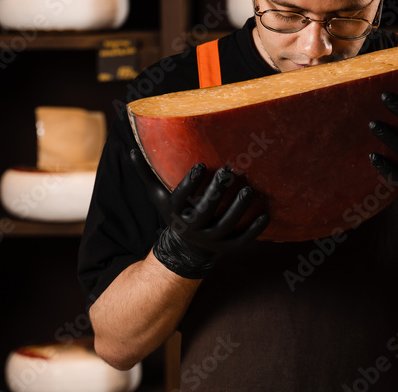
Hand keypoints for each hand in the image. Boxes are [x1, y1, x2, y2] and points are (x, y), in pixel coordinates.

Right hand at [130, 149, 268, 278]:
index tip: (201, 165)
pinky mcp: (228, 247)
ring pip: (225, 226)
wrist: (187, 245)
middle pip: (204, 211)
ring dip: (238, 208)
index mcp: (176, 214)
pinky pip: (243, 241)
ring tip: (248, 189)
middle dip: (216, 192)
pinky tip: (266, 214)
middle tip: (228, 171)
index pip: (180, 199)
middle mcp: (192, 228)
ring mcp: (211, 240)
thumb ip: (146, 173)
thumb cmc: (176, 211)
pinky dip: (255, 230)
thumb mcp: (158, 195)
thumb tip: (131, 150)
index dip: (190, 183)